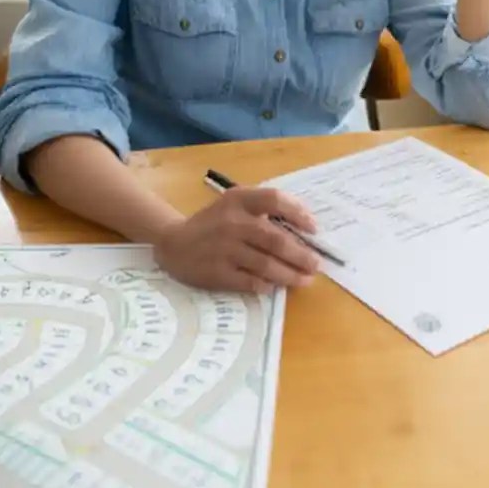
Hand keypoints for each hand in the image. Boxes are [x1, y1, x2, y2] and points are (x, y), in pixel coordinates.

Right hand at [154, 187, 320, 293]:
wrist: (172, 243)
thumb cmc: (213, 223)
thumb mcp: (234, 205)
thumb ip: (263, 211)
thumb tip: (303, 230)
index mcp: (238, 200)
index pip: (275, 200)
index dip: (298, 213)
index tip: (313, 229)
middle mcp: (232, 222)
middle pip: (276, 239)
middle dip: (301, 255)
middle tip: (316, 264)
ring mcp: (224, 248)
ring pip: (266, 264)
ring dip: (289, 274)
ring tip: (304, 280)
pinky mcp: (216, 272)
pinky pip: (249, 281)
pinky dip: (266, 285)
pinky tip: (274, 287)